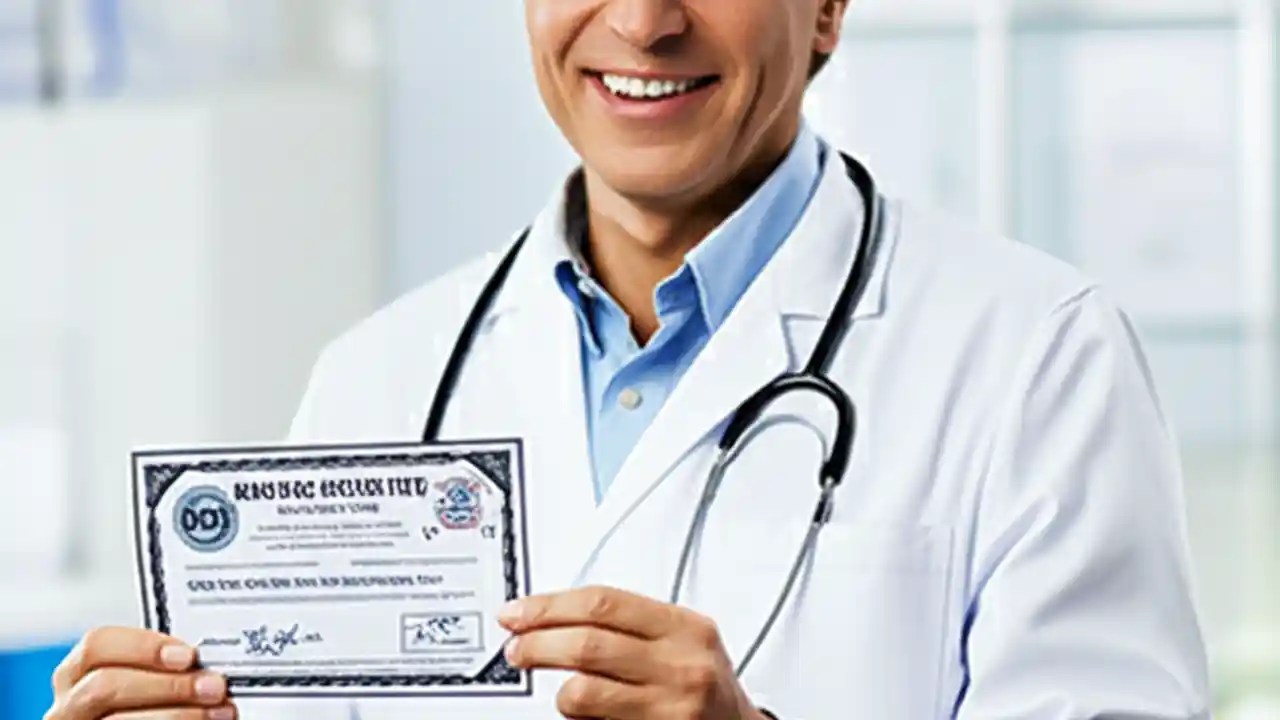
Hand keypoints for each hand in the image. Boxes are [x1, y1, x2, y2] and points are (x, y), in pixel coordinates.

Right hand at [46, 627, 235, 719]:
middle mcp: (69, 707)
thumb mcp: (151, 678)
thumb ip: (166, 667)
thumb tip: (206, 660)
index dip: (143, 646)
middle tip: (214, 687)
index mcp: (78, 675)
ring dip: (178, 715)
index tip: (187, 655)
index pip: (97, 645)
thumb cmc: (156, 702)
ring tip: (220, 713)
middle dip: (167, 685)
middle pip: (105, 686)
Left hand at [498, 586, 766, 719]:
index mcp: (685, 628)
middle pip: (587, 644)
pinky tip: (581, 711)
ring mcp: (669, 708)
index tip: (518, 613)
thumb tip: (555, 613)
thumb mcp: (684, 638)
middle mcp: (680, 666)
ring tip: (551, 686)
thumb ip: (633, 622)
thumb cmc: (703, 682)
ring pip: (583, 692)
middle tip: (516, 649)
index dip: (549, 607)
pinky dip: (577, 717)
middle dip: (537, 644)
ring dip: (556, 689)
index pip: (602, 604)